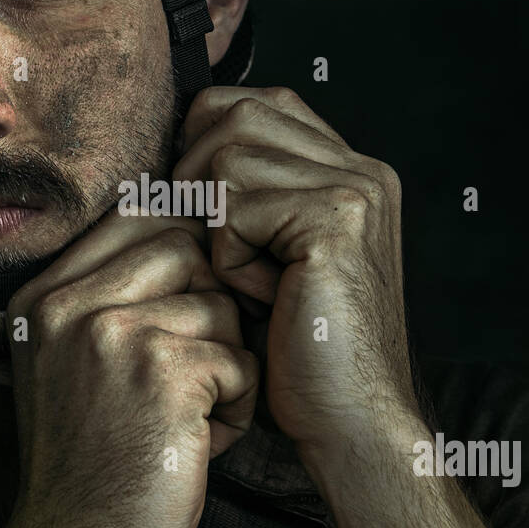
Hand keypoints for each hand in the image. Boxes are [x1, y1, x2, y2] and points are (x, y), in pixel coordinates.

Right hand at [2, 209, 258, 527]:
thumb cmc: (91, 460)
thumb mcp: (70, 363)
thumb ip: (108, 297)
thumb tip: (190, 232)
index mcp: (41, 297)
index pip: (134, 214)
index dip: (185, 251)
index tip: (191, 308)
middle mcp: (67, 304)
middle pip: (185, 245)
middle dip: (210, 304)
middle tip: (198, 365)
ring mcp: (111, 332)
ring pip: (220, 303)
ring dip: (227, 360)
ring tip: (195, 411)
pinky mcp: (161, 371)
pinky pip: (240, 357)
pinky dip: (238, 404)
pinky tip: (202, 439)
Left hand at [172, 86, 415, 456]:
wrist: (354, 423)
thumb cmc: (302, 356)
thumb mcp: (270, 263)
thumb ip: (245, 202)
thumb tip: (167, 162)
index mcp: (350, 173)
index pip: (254, 104)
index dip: (205, 146)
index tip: (196, 213)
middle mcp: (361, 169)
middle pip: (234, 111)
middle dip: (195, 177)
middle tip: (210, 250)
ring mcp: (354, 189)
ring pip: (227, 154)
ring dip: (214, 222)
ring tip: (247, 280)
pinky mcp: (335, 219)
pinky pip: (234, 204)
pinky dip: (229, 256)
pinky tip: (264, 300)